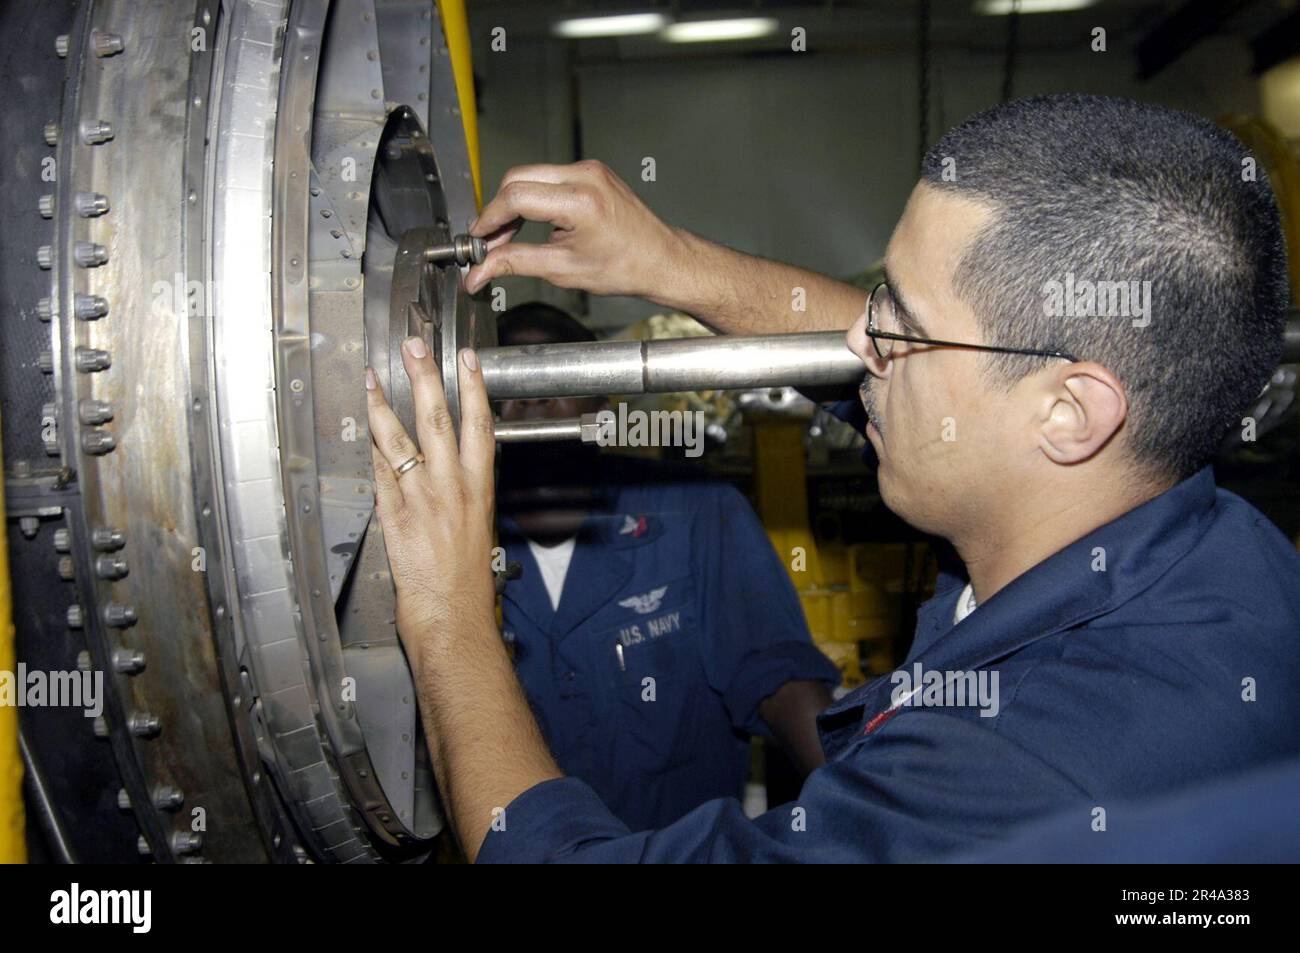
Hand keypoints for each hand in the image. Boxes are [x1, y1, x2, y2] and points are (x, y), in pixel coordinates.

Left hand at [365, 338, 496, 681]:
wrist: (452, 613)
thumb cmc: (466, 577)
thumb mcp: (478, 523)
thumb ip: (464, 490)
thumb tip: (453, 465)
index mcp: (478, 486)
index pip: (479, 425)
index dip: (474, 387)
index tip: (466, 358)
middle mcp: (451, 486)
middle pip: (437, 419)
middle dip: (425, 377)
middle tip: (414, 346)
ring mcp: (421, 497)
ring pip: (398, 440)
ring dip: (382, 404)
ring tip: (372, 377)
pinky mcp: (394, 514)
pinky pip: (377, 473)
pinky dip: (367, 450)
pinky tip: (359, 430)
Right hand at [464, 159, 687, 300]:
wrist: (660, 259)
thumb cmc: (625, 267)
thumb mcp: (563, 270)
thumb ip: (515, 264)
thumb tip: (480, 270)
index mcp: (580, 200)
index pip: (515, 196)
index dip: (489, 218)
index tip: (477, 239)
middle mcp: (585, 176)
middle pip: (517, 179)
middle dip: (498, 210)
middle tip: (490, 241)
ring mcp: (590, 169)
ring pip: (531, 176)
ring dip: (514, 203)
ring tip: (509, 236)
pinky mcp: (591, 171)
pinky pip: (549, 177)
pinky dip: (534, 198)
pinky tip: (532, 223)